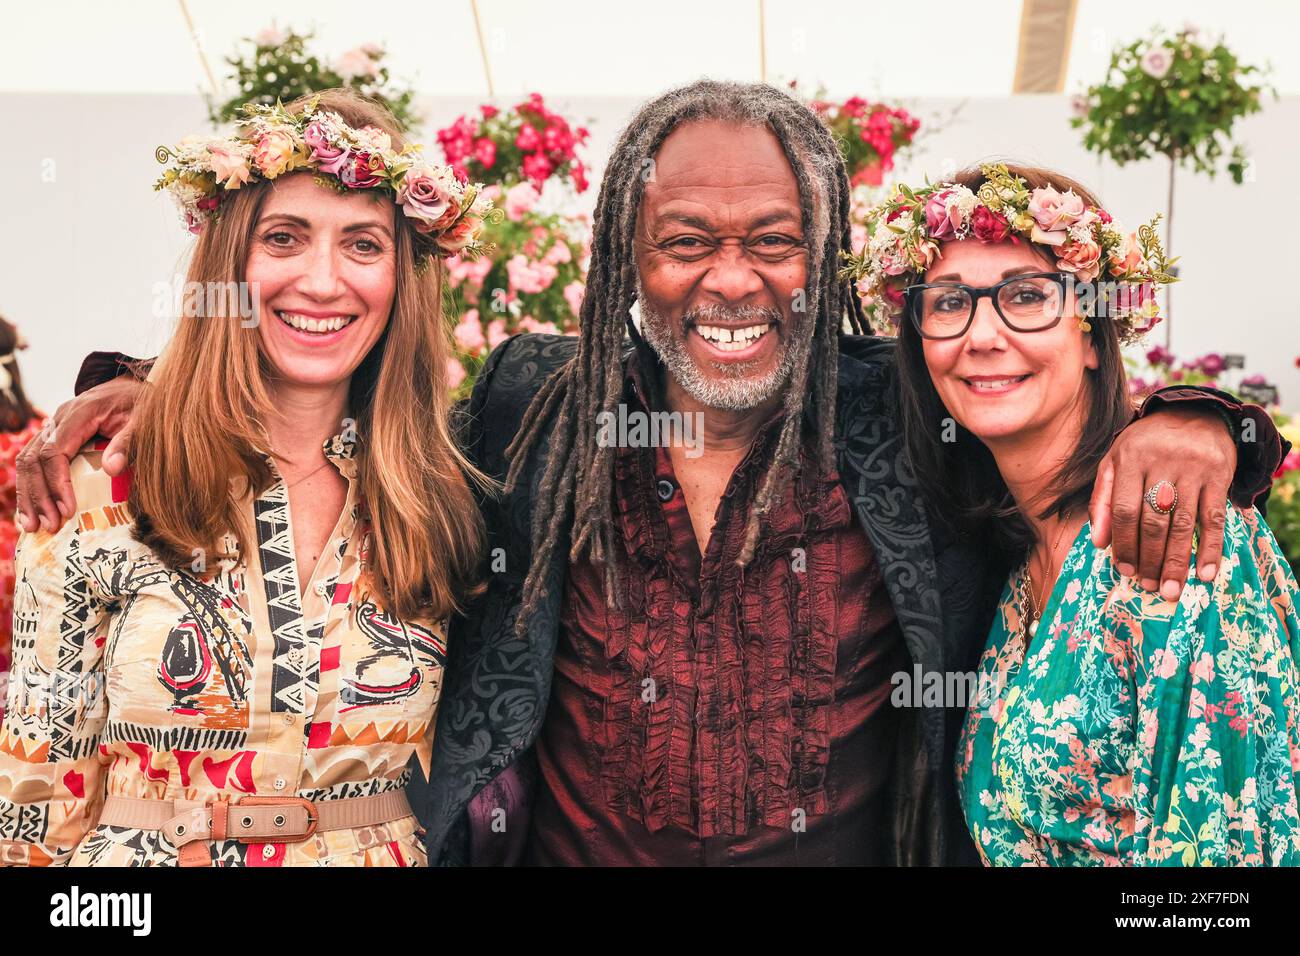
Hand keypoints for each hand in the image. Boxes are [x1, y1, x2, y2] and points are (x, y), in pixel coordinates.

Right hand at [16, 376, 143, 532]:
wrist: (134, 389)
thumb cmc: (142, 405)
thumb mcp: (144, 420)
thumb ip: (128, 442)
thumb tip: (111, 469)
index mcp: (79, 413)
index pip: (55, 452)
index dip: (58, 483)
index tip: (67, 509)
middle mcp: (59, 419)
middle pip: (33, 459)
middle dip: (38, 495)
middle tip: (47, 525)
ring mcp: (53, 427)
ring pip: (27, 461)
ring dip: (28, 495)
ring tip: (32, 525)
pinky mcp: (54, 437)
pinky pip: (34, 461)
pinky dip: (31, 486)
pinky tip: (34, 509)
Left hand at [1089, 405, 1233, 600]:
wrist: (1194, 413)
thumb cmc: (1145, 444)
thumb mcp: (1115, 461)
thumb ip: (1103, 499)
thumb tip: (1098, 542)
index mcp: (1130, 459)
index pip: (1123, 509)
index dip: (1123, 543)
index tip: (1123, 570)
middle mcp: (1161, 463)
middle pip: (1153, 520)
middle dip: (1149, 558)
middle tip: (1147, 586)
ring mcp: (1192, 469)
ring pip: (1183, 523)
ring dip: (1177, 561)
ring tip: (1171, 589)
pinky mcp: (1219, 475)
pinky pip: (1214, 518)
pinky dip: (1210, 547)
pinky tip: (1205, 573)